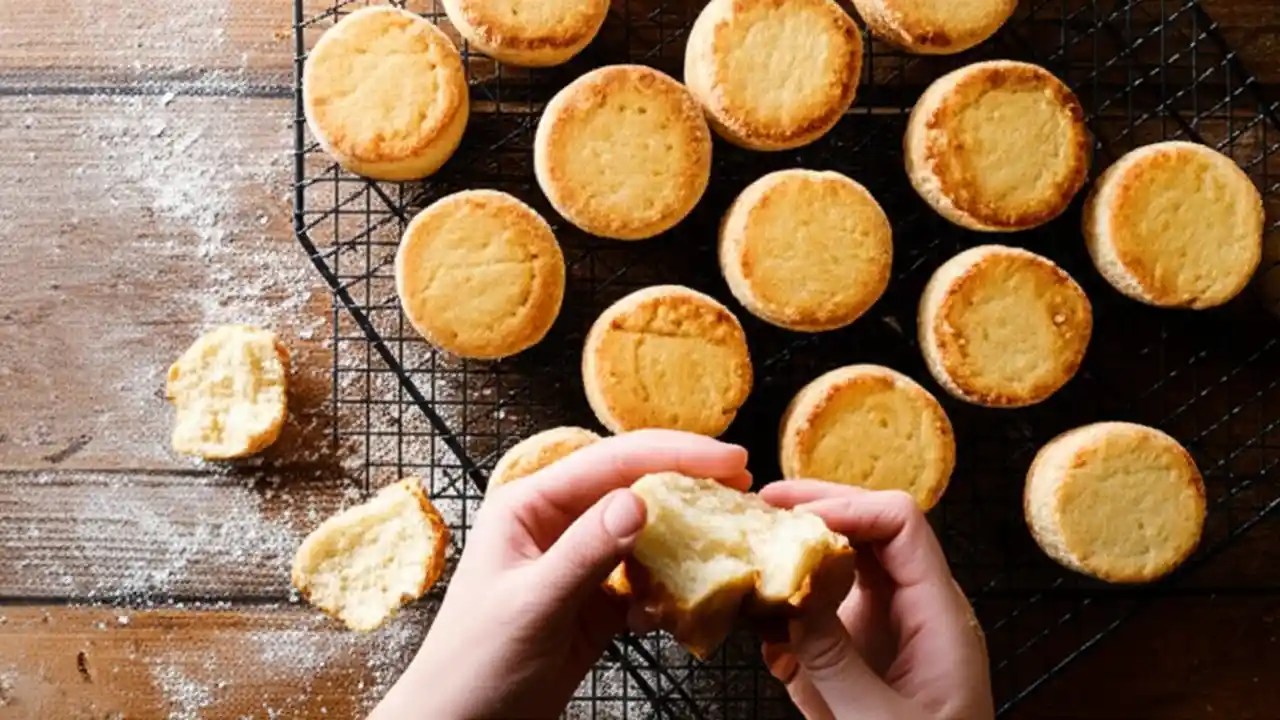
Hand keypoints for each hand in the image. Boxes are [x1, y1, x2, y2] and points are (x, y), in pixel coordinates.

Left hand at [371, 430, 750, 719]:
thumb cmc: (473, 667)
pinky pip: (644, 583)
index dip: (674, 454)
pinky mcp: (594, 605)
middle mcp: (555, 525)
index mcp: (529, 505)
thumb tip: (639, 500)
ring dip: (685, 542)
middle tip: (745, 494)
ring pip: (645, 536)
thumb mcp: (533, 605)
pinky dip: (668, 591)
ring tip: (728, 544)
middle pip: (634, 489)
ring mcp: (577, 565)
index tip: (731, 461)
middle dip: (688, 489)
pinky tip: (682, 606)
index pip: (609, 461)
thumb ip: (586, 553)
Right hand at [759, 481, 992, 719]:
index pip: (902, 527)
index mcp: (940, 617)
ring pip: (843, 564)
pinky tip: (757, 614)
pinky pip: (823, 609)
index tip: (794, 515)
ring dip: (796, 552)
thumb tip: (792, 595)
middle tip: (757, 506)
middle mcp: (915, 611)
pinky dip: (788, 604)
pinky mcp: (860, 655)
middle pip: (869, 531)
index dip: (849, 507)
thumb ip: (834, 660)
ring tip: (748, 545)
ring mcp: (887, 630)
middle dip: (815, 512)